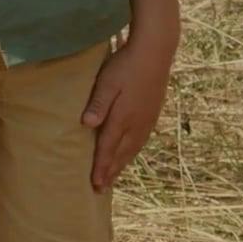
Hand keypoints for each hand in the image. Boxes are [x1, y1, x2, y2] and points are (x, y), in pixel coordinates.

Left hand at [80, 32, 173, 191]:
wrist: (156, 52)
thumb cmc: (126, 65)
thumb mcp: (107, 81)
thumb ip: (98, 103)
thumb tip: (86, 124)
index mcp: (122, 118)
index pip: (108, 148)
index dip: (101, 167)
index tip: (95, 184)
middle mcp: (136, 124)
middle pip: (121, 154)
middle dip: (110, 172)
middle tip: (101, 188)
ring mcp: (146, 120)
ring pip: (132, 149)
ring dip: (122, 164)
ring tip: (113, 177)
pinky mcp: (152, 114)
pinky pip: (141, 141)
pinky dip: (133, 152)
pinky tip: (129, 154)